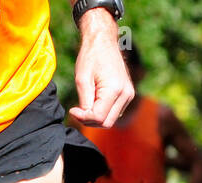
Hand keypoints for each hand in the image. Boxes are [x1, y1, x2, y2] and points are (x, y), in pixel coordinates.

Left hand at [69, 10, 133, 126]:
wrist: (104, 41)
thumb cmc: (91, 57)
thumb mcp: (82, 80)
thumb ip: (84, 102)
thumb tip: (83, 117)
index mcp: (115, 90)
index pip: (99, 117)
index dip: (83, 118)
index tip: (72, 110)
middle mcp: (126, 94)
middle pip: (106, 123)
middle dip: (89, 120)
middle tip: (77, 110)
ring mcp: (128, 95)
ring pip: (110, 120)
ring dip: (95, 117)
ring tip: (85, 103)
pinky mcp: (127, 95)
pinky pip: (113, 112)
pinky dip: (102, 112)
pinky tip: (93, 101)